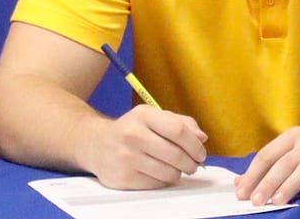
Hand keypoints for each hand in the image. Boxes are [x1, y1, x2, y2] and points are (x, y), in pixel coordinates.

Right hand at [84, 104, 207, 189]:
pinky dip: (163, 181)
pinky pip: (156, 184)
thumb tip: (202, 138)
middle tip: (193, 165)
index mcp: (143, 115)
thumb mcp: (154, 117)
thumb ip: (181, 123)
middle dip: (191, 163)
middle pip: (176, 154)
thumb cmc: (133, 130)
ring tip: (174, 168)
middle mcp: (133, 134)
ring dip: (178, 173)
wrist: (98, 144)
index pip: (179, 131)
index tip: (201, 153)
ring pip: (169, 173)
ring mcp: (126, 157)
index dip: (195, 145)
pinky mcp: (123, 177)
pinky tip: (157, 172)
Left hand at [236, 122, 299, 205]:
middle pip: (285, 163)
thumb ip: (271, 164)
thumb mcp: (295, 147)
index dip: (253, 174)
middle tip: (255, 201)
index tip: (242, 192)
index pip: (268, 154)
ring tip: (277, 202)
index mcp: (294, 137)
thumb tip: (241, 183)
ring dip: (290, 185)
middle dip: (268, 182)